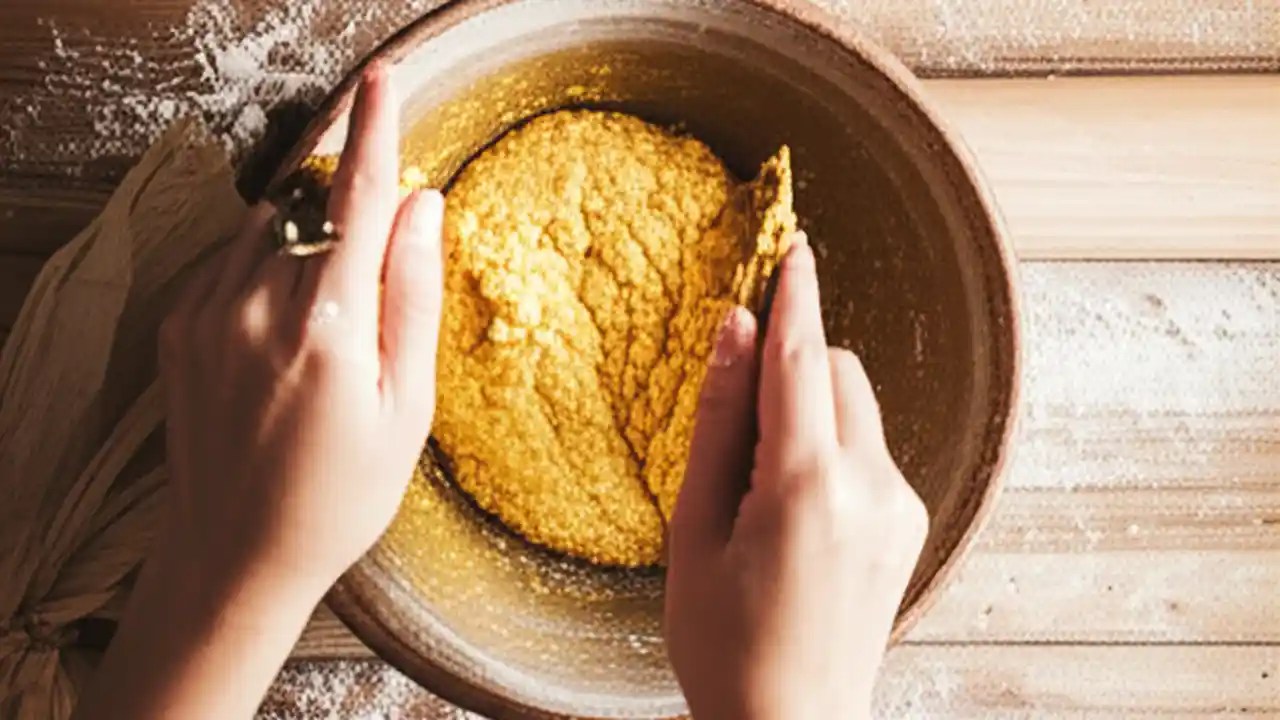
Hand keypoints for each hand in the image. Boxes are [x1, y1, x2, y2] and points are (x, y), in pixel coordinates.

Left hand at [155, 66, 442, 594]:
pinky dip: (266, 263)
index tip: (384, 79)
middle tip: (370, 273)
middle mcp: (257, 305)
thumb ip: (414, 296)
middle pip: (312, 203)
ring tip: (328, 317)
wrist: (235, 553)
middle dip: (348, 202)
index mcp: (328, 326)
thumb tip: (423, 206)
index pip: (357, 197)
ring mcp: (207, 312)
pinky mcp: (177, 325)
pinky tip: (286, 328)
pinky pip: (231, 258)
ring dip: (306, 233)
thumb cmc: (341, 493)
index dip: (375, 129)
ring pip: (268, 224)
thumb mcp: (406, 407)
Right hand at [664, 235, 928, 719]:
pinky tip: (795, 511)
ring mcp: (899, 507)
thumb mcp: (695, 531)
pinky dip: (831, 448)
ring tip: (762, 485)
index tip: (793, 246)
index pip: (801, 359)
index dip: (794, 297)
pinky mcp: (909, 523)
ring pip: (855, 409)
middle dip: (792, 367)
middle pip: (837, 372)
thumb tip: (734, 333)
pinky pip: (868, 450)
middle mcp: (870, 487)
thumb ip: (719, 423)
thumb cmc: (725, 643)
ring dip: (811, 410)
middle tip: (738, 425)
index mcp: (806, 486)